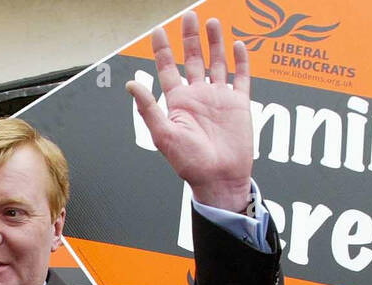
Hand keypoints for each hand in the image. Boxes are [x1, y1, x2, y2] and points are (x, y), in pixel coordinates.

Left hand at [126, 12, 253, 211]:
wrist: (219, 180)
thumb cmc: (190, 164)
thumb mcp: (163, 135)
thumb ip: (148, 108)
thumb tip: (131, 85)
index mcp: (178, 104)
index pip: (167, 69)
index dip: (162, 49)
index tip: (158, 31)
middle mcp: (198, 97)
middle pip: (192, 59)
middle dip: (190, 38)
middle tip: (189, 16)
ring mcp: (219, 99)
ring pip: (216, 63)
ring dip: (214, 43)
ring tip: (212, 23)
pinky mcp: (239, 105)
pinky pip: (241, 77)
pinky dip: (240, 61)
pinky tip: (237, 45)